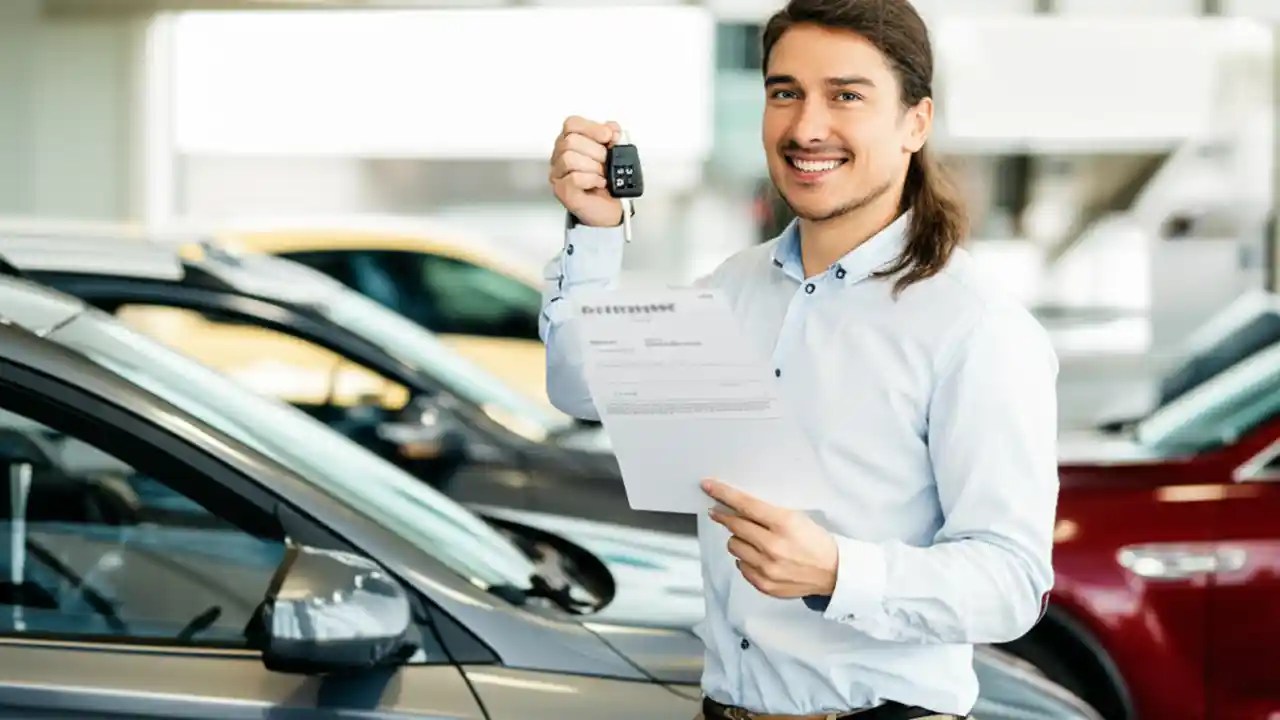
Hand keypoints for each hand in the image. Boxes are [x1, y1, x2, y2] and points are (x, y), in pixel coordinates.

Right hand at [548, 116, 623, 227]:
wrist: (609, 207)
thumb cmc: (608, 180)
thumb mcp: (614, 153)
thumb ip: (612, 137)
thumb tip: (613, 129)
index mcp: (570, 141)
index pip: (572, 124)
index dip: (592, 128)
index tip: (608, 137)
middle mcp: (561, 155)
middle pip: (570, 141)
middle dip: (596, 151)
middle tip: (606, 162)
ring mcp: (558, 173)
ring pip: (569, 158)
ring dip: (593, 167)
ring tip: (602, 174)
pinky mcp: (561, 190)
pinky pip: (574, 178)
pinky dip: (591, 179)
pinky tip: (599, 182)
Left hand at [703, 479, 838, 598]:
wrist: (832, 573)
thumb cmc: (814, 542)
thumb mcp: (796, 518)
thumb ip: (766, 513)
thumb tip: (736, 507)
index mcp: (784, 524)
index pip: (745, 505)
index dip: (723, 494)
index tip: (708, 486)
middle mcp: (773, 546)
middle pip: (734, 526)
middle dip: (725, 517)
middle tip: (720, 513)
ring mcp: (768, 568)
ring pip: (734, 546)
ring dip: (739, 540)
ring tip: (755, 540)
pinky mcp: (764, 584)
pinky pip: (741, 566)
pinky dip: (746, 559)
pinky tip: (760, 557)